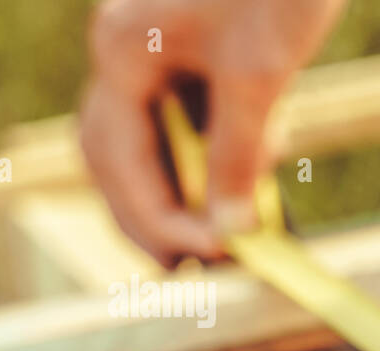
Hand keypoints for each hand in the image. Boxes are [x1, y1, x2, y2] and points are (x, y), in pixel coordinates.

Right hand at [79, 0, 344, 265]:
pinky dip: (213, 160)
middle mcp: (127, 52)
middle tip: (194, 270)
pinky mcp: (198, 52)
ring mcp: (158, 50)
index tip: (206, 257)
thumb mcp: (261, 72)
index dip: (156, 218)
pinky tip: (246, 184)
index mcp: (122, 50)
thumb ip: (240, 154)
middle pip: (120, 157)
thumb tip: (229, 230)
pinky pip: (191, 121)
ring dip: (183, 194)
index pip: (118, 158)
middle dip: (152, 215)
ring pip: (153, 143)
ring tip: (220, 243)